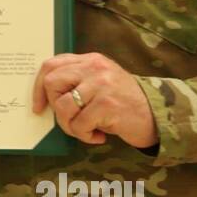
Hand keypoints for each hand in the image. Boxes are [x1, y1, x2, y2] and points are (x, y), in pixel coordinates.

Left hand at [31, 52, 157, 147]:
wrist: (158, 115)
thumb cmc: (124, 103)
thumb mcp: (100, 84)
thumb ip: (77, 82)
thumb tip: (44, 97)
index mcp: (90, 60)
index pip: (51, 65)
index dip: (38, 87)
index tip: (38, 107)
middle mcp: (95, 67)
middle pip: (52, 83)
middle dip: (55, 108)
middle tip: (70, 121)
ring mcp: (101, 84)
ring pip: (63, 106)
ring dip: (70, 126)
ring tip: (86, 131)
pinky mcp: (107, 103)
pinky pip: (79, 124)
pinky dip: (85, 136)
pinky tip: (99, 136)